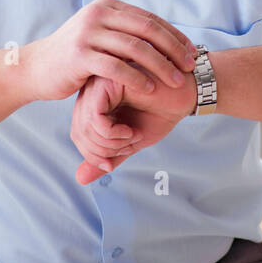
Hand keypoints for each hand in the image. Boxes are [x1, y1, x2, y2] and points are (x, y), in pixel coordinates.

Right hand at [22, 0, 195, 102]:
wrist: (35, 69)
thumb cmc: (73, 56)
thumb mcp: (98, 33)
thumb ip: (123, 30)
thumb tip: (161, 33)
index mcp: (107, 6)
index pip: (150, 18)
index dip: (174, 35)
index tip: (192, 52)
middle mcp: (98, 14)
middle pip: (147, 29)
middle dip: (173, 48)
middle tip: (190, 66)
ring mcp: (88, 33)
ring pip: (135, 48)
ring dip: (160, 66)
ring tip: (176, 82)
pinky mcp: (79, 55)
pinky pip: (116, 66)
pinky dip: (136, 78)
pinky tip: (150, 89)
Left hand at [70, 70, 196, 184]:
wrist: (183, 95)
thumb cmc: (159, 113)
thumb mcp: (129, 142)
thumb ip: (106, 157)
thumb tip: (79, 179)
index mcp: (94, 104)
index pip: (78, 135)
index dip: (95, 155)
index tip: (115, 159)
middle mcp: (91, 93)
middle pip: (79, 132)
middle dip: (103, 151)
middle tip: (127, 147)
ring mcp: (97, 86)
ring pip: (85, 127)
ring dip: (111, 143)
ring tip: (132, 137)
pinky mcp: (106, 84)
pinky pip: (95, 118)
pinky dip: (113, 133)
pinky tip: (130, 130)